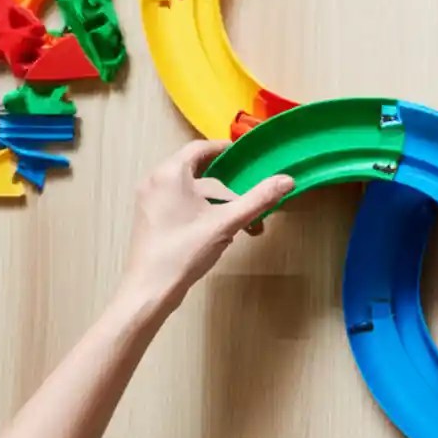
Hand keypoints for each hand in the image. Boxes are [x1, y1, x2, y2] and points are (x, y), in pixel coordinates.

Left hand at [121, 140, 294, 309]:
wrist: (150, 289)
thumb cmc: (186, 250)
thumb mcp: (227, 222)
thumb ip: (258, 199)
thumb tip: (288, 180)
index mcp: (170, 173)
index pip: (201, 148)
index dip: (224, 150)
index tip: (246, 156)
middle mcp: (155, 180)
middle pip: (199, 174)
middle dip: (227, 190)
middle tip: (248, 206)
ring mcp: (149, 200)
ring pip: (190, 191)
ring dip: (215, 203)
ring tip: (235, 224)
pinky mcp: (149, 218)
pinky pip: (179, 203)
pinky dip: (200, 211)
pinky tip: (214, 233)